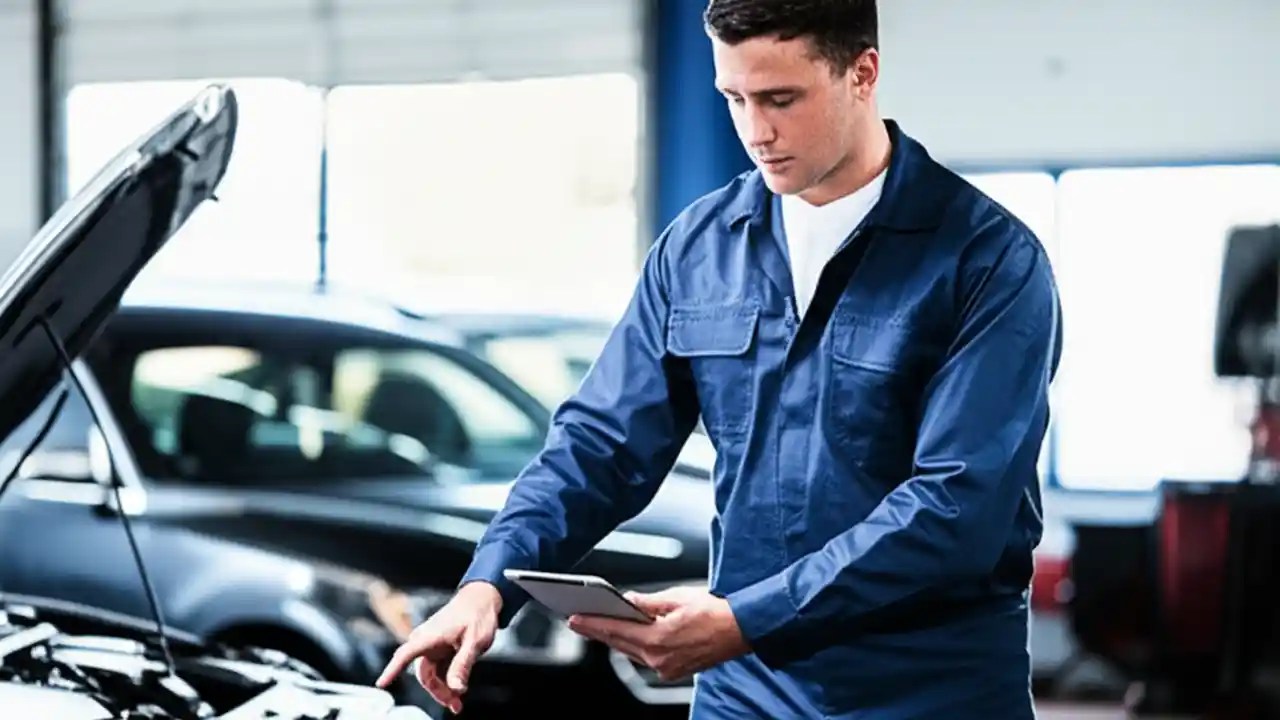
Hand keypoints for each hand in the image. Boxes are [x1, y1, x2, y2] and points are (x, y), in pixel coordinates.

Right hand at [375, 581, 500, 714]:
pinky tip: (457, 689)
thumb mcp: (475, 641)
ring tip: (457, 701)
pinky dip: (446, 681)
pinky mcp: (439, 649)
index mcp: (430, 636)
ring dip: (442, 689)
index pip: (406, 654)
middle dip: (437, 692)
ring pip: (431, 674)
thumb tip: (456, 687)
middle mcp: (426, 641)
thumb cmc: (478, 614)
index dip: (392, 669)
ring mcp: (432, 645)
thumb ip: (463, 664)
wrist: (482, 598)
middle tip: (455, 704)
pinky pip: (437, 670)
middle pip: (424, 674)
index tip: (381, 683)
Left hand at [567, 585, 748, 681]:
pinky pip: (645, 657)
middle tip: (578, 621)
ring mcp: (667, 667)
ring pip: (631, 652)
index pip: (616, 630)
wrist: (742, 630)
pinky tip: (628, 635)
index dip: (592, 623)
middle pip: (619, 644)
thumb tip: (627, 600)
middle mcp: (660, 658)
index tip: (574, 618)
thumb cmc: (715, 611)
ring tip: (599, 625)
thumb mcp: (678, 597)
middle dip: (598, 631)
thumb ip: (648, 602)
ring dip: (615, 639)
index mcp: (659, 638)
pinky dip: (634, 645)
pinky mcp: (674, 670)